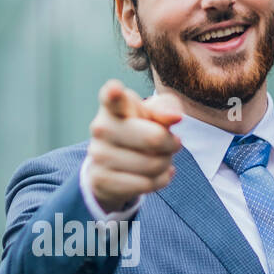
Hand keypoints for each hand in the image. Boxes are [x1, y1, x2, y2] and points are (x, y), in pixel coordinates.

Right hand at [85, 79, 183, 212]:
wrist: (113, 166)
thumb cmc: (140, 131)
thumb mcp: (155, 114)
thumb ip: (166, 108)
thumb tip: (175, 117)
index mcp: (114, 105)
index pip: (111, 97)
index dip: (114, 93)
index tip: (115, 89)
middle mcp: (101, 127)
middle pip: (154, 138)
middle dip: (172, 144)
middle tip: (172, 143)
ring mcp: (98, 155)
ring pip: (153, 164)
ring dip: (166, 164)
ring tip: (160, 159)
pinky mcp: (101, 179)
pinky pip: (146, 184)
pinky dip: (160, 181)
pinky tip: (156, 175)